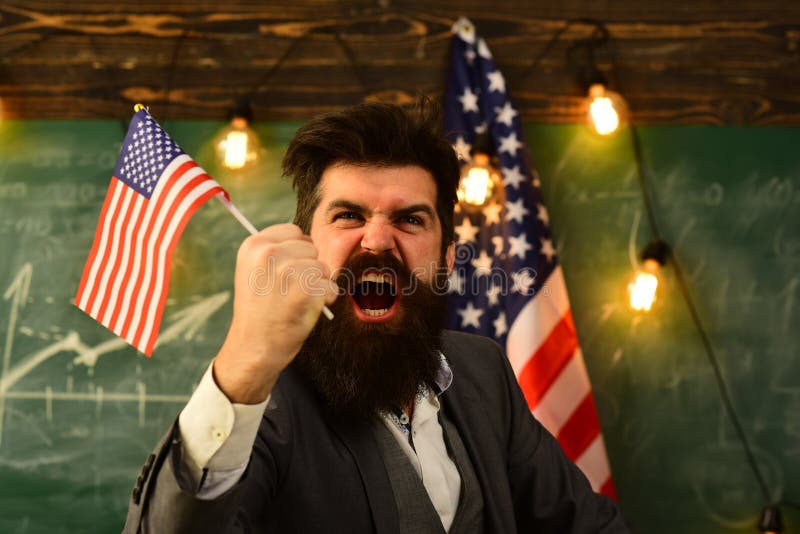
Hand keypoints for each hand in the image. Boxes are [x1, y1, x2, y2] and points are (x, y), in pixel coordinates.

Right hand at [213, 224, 338, 403]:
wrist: (254, 347)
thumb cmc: (260, 311)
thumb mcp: (255, 272)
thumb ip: (276, 251)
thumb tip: (306, 240)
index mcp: (254, 245)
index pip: (294, 232)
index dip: (297, 254)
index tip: (285, 275)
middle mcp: (268, 252)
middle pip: (311, 248)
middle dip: (309, 269)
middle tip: (289, 292)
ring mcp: (287, 269)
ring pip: (323, 267)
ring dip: (318, 286)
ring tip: (296, 302)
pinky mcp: (305, 288)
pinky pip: (331, 286)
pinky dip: (325, 300)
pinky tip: (306, 310)